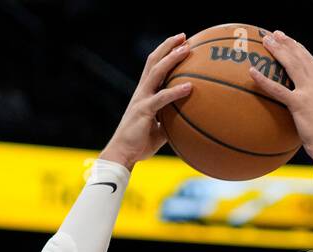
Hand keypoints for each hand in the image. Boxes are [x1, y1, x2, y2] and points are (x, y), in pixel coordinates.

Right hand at [99, 35, 192, 168]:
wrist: (123, 154)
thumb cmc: (141, 143)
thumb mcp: (161, 129)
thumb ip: (171, 120)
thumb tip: (189, 121)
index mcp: (145, 93)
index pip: (155, 67)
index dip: (166, 53)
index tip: (180, 43)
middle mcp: (142, 91)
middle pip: (154, 61)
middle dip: (169, 46)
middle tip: (184, 37)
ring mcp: (142, 99)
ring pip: (157, 72)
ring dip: (172, 59)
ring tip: (187, 49)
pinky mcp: (144, 110)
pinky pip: (162, 98)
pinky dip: (176, 91)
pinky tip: (190, 87)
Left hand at [248, 30, 312, 159]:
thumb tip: (303, 112)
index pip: (312, 62)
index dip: (300, 49)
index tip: (290, 40)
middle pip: (301, 58)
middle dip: (287, 43)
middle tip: (274, 34)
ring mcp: (310, 93)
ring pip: (291, 65)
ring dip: (277, 50)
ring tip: (264, 40)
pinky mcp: (300, 104)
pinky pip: (278, 89)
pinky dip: (264, 79)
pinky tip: (252, 71)